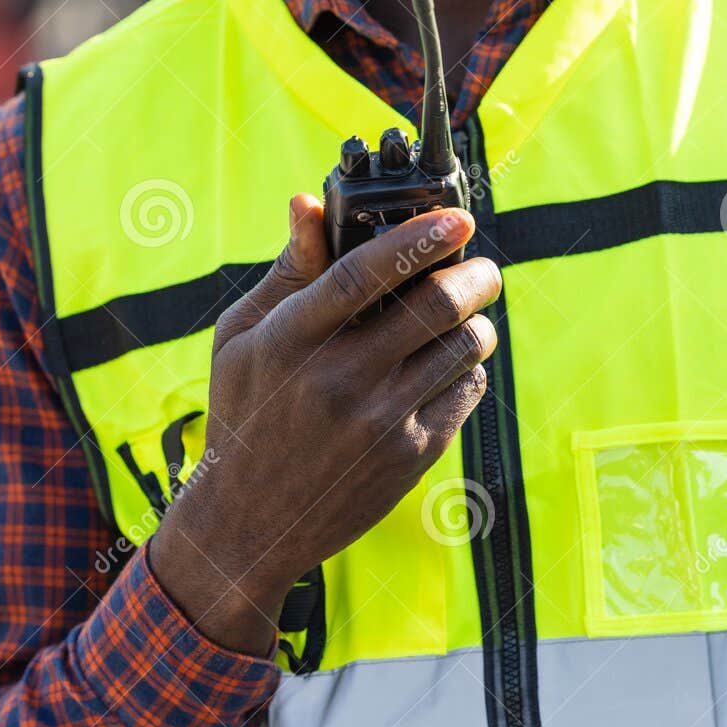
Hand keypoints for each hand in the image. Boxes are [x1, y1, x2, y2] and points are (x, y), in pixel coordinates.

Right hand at [149, 194, 499, 654]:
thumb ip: (288, 273)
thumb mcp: (243, 339)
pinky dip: (469, 367)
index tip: (456, 218)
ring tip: (467, 316)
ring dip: (477, 322)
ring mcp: (378, 422)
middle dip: (474, 275)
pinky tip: (452, 363)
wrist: (249, 523)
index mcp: (288, 341)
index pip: (360, 275)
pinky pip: (465, 391)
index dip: (415, 239)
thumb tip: (307, 202)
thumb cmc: (246, 414)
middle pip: (432, 307)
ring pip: (462, 347)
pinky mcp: (410, 456)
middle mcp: (336, 380)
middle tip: (483, 268)